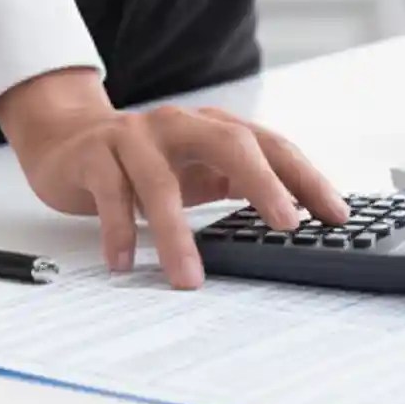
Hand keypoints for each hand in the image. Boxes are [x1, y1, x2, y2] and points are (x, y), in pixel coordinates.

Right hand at [0, 69, 348, 288]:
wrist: (68, 137)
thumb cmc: (148, 161)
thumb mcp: (202, 169)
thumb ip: (242, 184)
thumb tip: (298, 221)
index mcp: (215, 129)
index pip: (272, 147)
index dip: (306, 178)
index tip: (336, 213)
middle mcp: (181, 125)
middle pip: (230, 145)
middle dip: (263, 184)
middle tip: (286, 226)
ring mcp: (136, 138)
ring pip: (160, 183)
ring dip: (176, 235)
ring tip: (189, 278)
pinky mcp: (95, 156)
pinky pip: (111, 195)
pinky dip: (119, 230)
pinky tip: (125, 262)